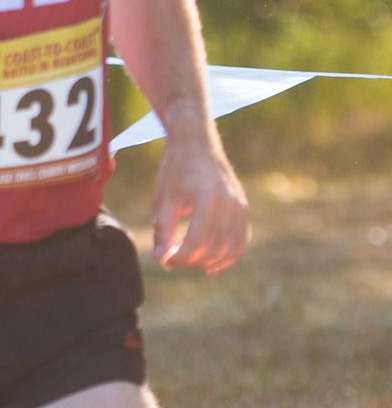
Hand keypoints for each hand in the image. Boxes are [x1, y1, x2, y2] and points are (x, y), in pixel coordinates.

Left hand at [152, 131, 249, 274]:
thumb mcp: (164, 198)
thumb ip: (163, 229)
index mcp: (208, 199)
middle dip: (193, 260)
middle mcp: (230, 204)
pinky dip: (229, 255)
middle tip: (174, 261)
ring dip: (212, 262)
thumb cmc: (176, 169)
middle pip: (215, 248)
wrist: (196, 143)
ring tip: (191, 263)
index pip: (196, 241)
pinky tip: (212, 264)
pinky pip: (242, 240)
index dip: (180, 257)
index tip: (165, 261)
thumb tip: (161, 260)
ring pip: (232, 248)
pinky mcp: (245, 208)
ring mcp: (241, 206)